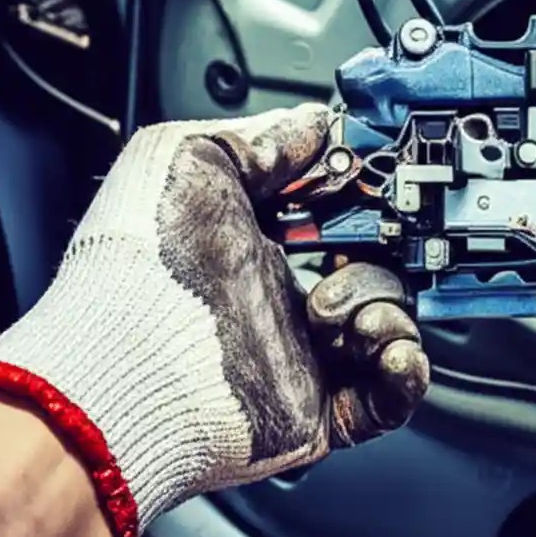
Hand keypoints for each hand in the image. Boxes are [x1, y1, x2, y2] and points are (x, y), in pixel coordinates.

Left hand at [0, 105, 428, 536]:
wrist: (131, 360)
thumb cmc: (141, 261)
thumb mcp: (190, 158)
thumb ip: (261, 138)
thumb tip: (314, 126)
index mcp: (258, 241)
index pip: (338, 214)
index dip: (367, 198)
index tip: (378, 184)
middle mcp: (284, 297)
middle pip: (377, 265)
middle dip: (387, 251)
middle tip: (367, 246)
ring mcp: (304, 355)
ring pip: (389, 325)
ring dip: (387, 308)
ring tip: (340, 313)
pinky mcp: (321, 410)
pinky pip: (390, 396)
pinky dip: (405, 372)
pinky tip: (387, 349)